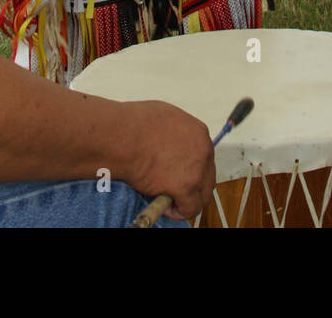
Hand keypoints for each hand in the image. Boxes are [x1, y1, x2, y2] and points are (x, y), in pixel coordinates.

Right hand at [121, 100, 216, 219]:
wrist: (124, 136)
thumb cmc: (134, 124)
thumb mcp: (164, 118)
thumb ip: (174, 134)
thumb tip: (168, 147)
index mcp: (198, 133)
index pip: (204, 157)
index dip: (192, 169)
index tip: (178, 175)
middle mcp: (203, 150)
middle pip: (207, 177)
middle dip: (193, 187)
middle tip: (176, 192)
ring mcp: (197, 169)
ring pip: (202, 195)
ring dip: (187, 201)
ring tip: (169, 202)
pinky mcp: (186, 186)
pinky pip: (190, 208)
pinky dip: (179, 212)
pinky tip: (166, 209)